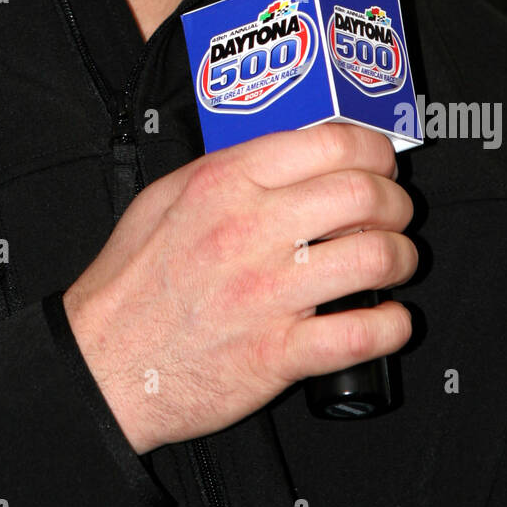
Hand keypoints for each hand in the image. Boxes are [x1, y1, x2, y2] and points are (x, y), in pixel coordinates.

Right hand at [62, 120, 416, 453]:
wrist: (104, 363)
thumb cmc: (132, 280)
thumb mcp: (165, 196)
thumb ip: (228, 168)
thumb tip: (290, 153)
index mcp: (225, 182)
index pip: (331, 143)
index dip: (374, 149)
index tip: (380, 162)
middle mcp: (250, 229)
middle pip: (364, 194)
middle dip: (396, 201)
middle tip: (394, 212)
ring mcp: (267, 293)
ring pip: (376, 258)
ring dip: (402, 258)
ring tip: (395, 262)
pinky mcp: (278, 353)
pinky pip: (363, 333)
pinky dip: (392, 325)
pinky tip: (388, 318)